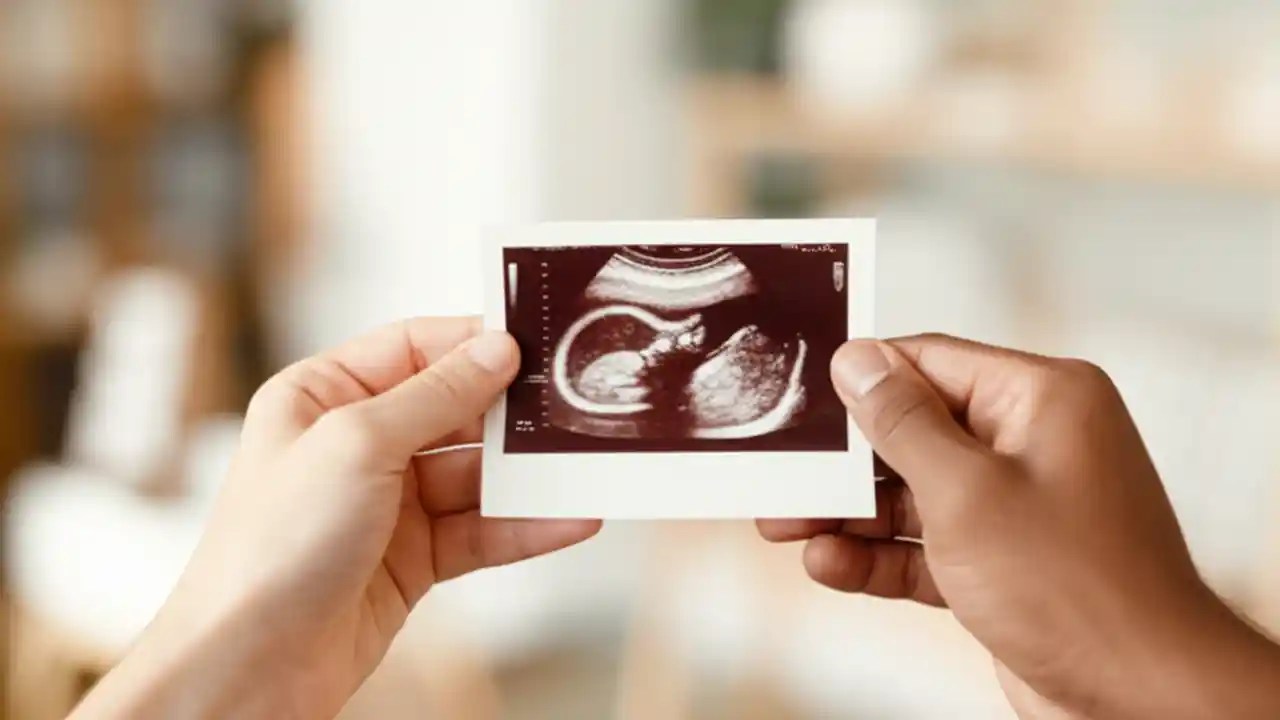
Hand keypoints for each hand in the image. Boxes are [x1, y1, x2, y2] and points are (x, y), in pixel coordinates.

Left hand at [75, 318, 600, 719]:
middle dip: (510, 412)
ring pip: (476, 475)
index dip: (472, 342)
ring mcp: (387, 503)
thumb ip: (434, 396)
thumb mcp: (357, 445)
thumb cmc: (271, 548)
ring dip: (527, 475)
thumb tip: (495, 351)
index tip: (531, 340)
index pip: (412, 348)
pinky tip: (567, 519)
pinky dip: (525, 526)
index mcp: (321, 397)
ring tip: (581, 465)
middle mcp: (355, 444)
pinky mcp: (413, 558)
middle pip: (454, 410)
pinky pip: (481, 531)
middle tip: (571, 402)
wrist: (252, 666)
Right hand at [759, 335, 1279, 719]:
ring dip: (850, 517)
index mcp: (1043, 400)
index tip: (806, 390)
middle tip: (784, 474)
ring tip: (786, 526)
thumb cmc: (1082, 592)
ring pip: (912, 495)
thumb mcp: (966, 494)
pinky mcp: (1001, 564)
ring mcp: (1017, 507)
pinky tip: (831, 565)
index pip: (932, 361)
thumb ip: (903, 424)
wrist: (1143, 703)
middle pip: (914, 432)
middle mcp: (1033, 444)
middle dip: (845, 463)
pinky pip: (926, 546)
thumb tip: (861, 362)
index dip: (864, 375)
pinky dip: (879, 557)